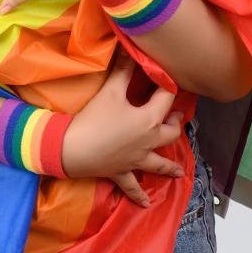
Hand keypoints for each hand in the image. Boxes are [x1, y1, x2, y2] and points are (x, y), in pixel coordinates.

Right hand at [62, 45, 185, 206]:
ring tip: (179, 173)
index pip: (166, 99)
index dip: (168, 87)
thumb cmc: (93, 118)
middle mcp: (148, 142)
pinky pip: (133, 186)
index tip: (169, 79)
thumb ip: (124, 69)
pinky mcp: (122, 172)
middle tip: (176, 118)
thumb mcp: (110, 90)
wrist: (72, 149)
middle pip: (170, 133)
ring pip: (158, 164)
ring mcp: (136, 160)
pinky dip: (139, 195)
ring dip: (169, 167)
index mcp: (149, 120)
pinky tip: (146, 204)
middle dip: (175, 124)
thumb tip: (132, 48)